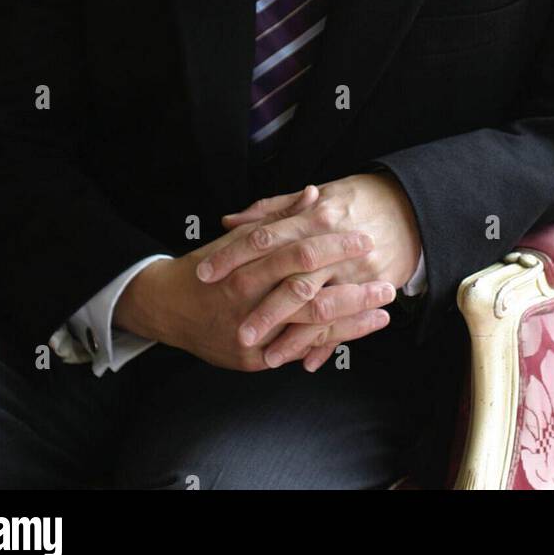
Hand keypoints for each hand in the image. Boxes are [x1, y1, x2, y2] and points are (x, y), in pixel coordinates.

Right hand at [113, 186, 396, 371]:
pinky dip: (330, 342)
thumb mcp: (239, 237)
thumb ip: (279, 218)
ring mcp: (251, 335)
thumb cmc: (208, 267)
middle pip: (309, 293)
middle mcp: (248, 302)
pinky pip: (299, 351)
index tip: (364, 238)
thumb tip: (315, 194)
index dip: (334, 245)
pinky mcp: (255, 360)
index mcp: (245, 267)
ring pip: (309, 328)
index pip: (298, 253)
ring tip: (384, 310)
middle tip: (385, 280)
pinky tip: (357, 333)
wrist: (167, 308)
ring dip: (351, 319)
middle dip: (351, 288)